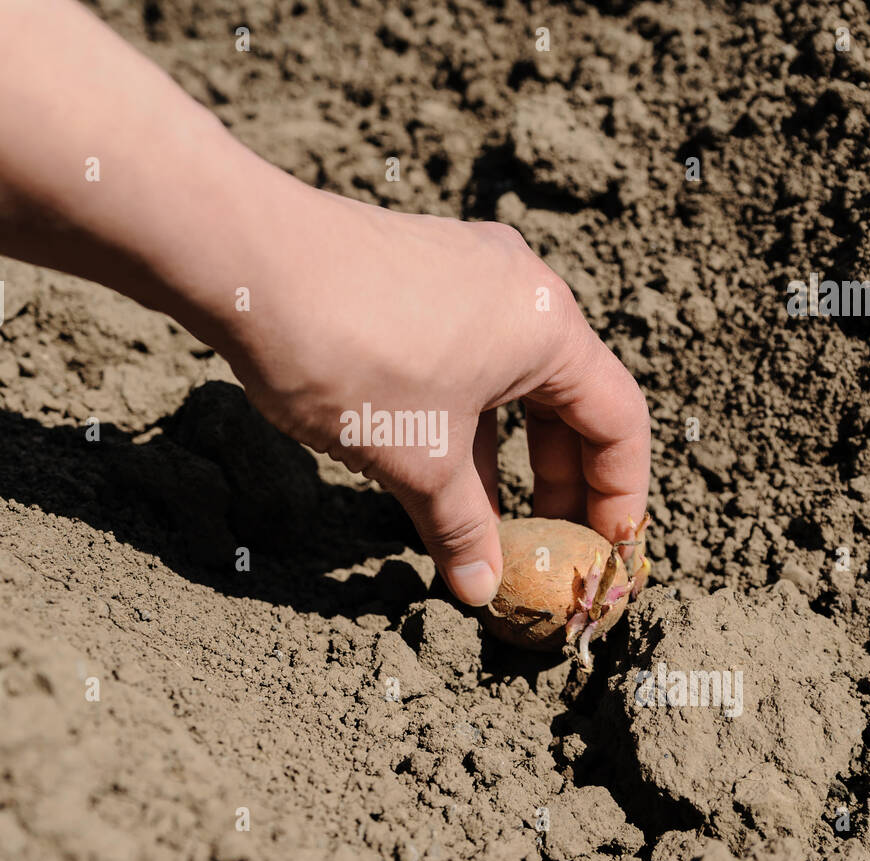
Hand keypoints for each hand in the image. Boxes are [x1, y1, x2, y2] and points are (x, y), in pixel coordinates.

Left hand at [208, 187, 651, 605]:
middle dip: (557, 480)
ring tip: (480, 521)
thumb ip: (460, 527)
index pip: (618, 421)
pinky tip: (429, 464)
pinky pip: (464, 355)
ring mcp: (466, 271)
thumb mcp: (416, 459)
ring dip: (500, 455)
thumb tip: (481, 588)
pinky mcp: (418, 271)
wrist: (248, 264)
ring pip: (507, 380)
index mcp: (548, 327)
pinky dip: (460, 416)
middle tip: (545, 545)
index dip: (621, 494)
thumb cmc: (349, 355)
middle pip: (567, 399)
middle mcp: (520, 288)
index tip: (606, 549)